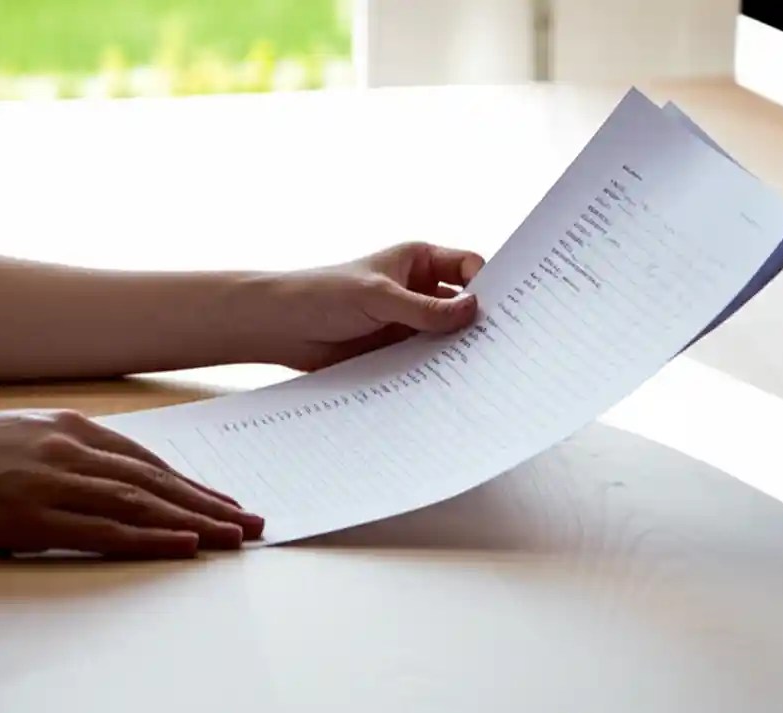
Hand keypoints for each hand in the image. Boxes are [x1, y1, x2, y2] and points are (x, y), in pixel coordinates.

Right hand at [0, 410, 262, 557]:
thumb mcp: (21, 433)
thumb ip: (68, 448)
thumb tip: (111, 470)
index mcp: (69, 426)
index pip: (147, 460)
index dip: (190, 483)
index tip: (224, 500)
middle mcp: (70, 449)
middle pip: (155, 481)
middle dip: (209, 502)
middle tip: (250, 521)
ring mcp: (53, 482)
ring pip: (141, 503)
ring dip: (194, 521)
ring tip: (233, 536)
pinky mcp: (32, 517)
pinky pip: (104, 531)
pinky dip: (150, 537)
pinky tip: (183, 544)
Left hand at [255, 242, 485, 370]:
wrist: (281, 328)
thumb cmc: (322, 295)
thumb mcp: (379, 297)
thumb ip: (426, 308)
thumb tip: (472, 310)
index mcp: (418, 260)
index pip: (468, 268)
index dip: (487, 284)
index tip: (502, 307)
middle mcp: (419, 289)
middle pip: (463, 304)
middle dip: (478, 321)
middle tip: (499, 343)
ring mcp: (410, 321)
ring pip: (447, 335)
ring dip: (458, 349)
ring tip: (480, 369)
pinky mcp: (398, 350)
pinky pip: (427, 360)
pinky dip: (438, 369)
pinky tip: (451, 383)